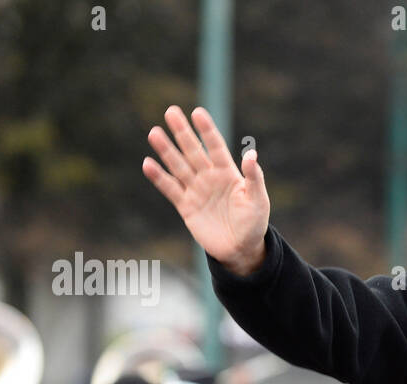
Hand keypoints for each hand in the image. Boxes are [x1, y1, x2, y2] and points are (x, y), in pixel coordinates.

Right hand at [142, 105, 269, 275]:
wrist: (241, 249)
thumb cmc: (254, 223)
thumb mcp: (258, 200)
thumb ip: (254, 177)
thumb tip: (251, 153)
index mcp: (228, 173)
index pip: (216, 147)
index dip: (207, 130)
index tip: (197, 113)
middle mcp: (209, 178)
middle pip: (193, 151)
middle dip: (183, 132)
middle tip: (171, 111)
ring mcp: (196, 191)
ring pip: (178, 166)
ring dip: (166, 150)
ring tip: (155, 133)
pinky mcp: (186, 206)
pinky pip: (170, 189)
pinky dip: (159, 177)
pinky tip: (148, 163)